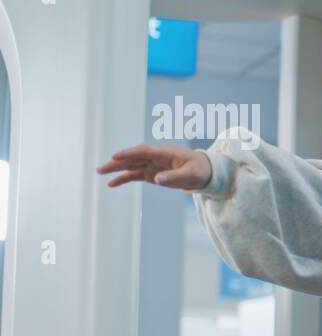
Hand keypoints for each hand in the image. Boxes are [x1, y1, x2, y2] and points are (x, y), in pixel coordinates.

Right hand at [97, 144, 212, 189]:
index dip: (130, 153)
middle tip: (101, 167)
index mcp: (165, 152)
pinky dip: (124, 178)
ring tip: (100, 172)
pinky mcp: (152, 173)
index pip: (144, 151)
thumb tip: (157, 180)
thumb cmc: (200, 170)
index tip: (115, 156)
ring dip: (116, 169)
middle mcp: (156, 157)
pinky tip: (112, 184)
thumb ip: (174, 177)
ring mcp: (153, 165)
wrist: (206, 172)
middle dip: (117, 162)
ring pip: (131, 165)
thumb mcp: (191, 175)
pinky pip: (135, 174)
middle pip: (133, 158)